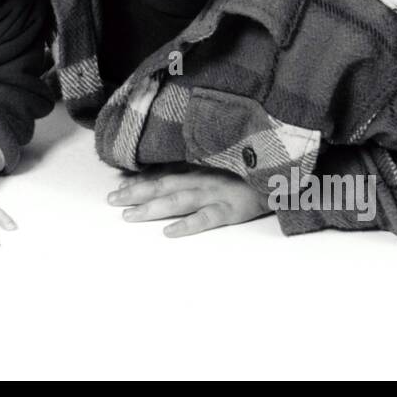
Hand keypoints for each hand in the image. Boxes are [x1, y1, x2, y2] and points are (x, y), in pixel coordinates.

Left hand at [107, 166, 271, 236]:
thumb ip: (198, 167)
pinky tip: (169, 233)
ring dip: (152, 208)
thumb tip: (165, 174)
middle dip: (135, 193)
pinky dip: (188, 225)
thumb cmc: (252, 171)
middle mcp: (204, 178)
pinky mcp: (232, 209)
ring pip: (178, 200)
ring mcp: (217, 193)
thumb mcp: (223, 164)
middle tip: (110, 202)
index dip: (138, 181)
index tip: (115, 188)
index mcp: (201, 168)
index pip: (163, 174)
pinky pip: (207, 218)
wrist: (286, 175)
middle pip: (163, 186)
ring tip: (129, 216)